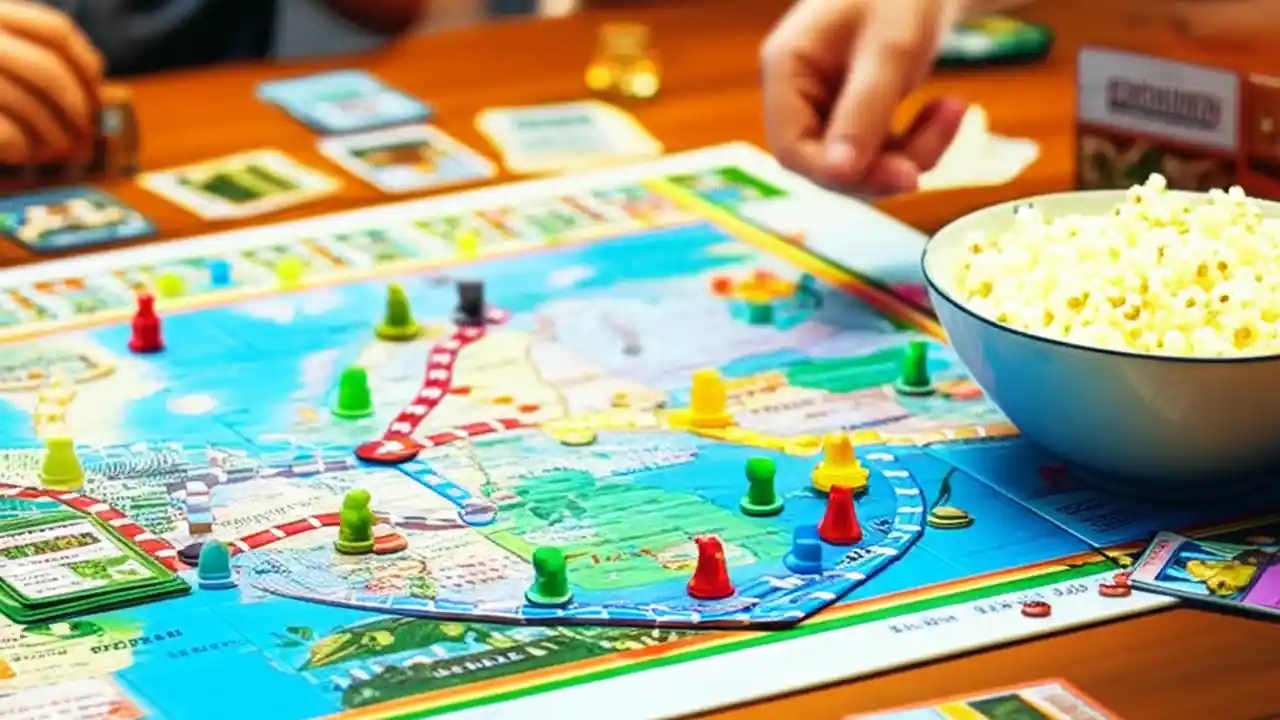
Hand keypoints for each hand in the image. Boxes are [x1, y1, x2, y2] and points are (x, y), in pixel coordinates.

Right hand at [0, 0, 102, 165]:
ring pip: (30, 105)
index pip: (55, 30)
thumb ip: (35, 64)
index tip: (97, 95)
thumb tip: (95, 101)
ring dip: (54, 135)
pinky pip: (7, 133)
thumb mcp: (4, 57)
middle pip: (49, 71)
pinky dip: (22, 148)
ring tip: (57, 150)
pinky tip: (22, 154)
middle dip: (76, 108)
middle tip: (84, 133)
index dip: (86, 65)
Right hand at [761, 0, 970, 195]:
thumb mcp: (889, 49)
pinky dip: (916, 144)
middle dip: (888, 161)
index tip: (902, 175)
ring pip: (857, 166)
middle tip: (942, 130)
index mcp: (786, 71)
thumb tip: (839, 173)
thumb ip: (863, 109)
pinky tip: (946, 110)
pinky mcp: (852, 117)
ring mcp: (823, 108)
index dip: (840, 174)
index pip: (792, 148)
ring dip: (912, 153)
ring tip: (953, 109)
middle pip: (826, 164)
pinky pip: (878, 154)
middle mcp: (796, 96)